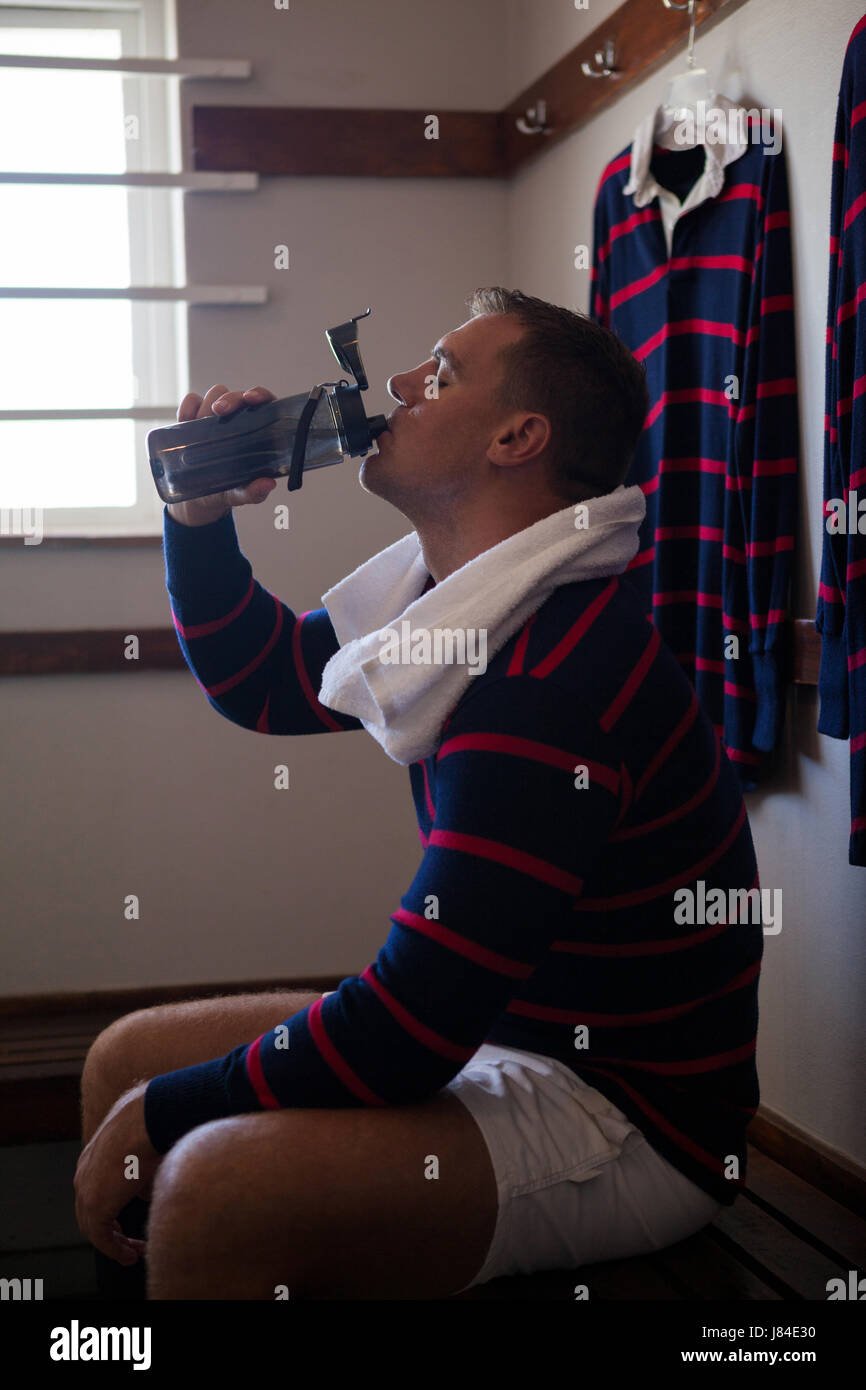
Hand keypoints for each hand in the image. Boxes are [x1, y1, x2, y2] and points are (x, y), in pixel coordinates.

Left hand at [74, 1081, 161, 1263]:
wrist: (149, 1117)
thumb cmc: (152, 1124)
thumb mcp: (144, 1149)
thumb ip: (141, 1174)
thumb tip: (145, 1196)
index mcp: (91, 1159)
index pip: (94, 1194)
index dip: (110, 1211)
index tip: (126, 1226)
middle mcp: (82, 1176)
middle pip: (90, 1215)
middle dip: (111, 1232)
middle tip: (131, 1245)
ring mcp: (86, 1191)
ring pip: (94, 1229)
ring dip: (114, 1244)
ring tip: (134, 1254)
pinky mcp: (95, 1206)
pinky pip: (102, 1238)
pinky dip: (115, 1250)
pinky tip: (132, 1255)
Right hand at [166, 384, 278, 525]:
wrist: (198, 500)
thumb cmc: (227, 491)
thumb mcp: (241, 494)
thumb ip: (254, 492)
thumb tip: (268, 484)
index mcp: (257, 432)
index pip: (265, 403)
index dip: (260, 394)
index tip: (251, 399)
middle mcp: (238, 419)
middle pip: (238, 395)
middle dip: (230, 398)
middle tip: (219, 411)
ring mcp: (215, 418)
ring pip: (216, 394)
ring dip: (209, 402)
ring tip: (201, 422)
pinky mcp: (193, 420)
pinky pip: (191, 402)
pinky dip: (188, 406)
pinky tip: (186, 419)